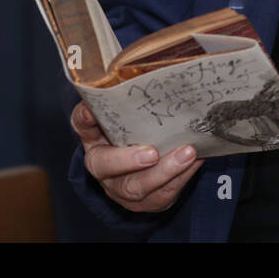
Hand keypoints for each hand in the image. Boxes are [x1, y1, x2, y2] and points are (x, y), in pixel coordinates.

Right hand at [71, 102, 203, 212]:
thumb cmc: (137, 134)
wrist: (144, 170)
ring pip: (138, 186)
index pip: (82, 126)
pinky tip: (195, 160)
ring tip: (187, 153)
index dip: (85, 119)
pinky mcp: (147, 200)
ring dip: (165, 170)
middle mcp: (103, 167)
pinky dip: (182, 177)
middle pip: (105, 166)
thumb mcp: (129, 118)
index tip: (92, 110)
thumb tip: (143, 77)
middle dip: (129, 160)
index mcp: (94, 140)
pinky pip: (163, 194)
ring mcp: (122, 189)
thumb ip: (132, 101)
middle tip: (151, 153)